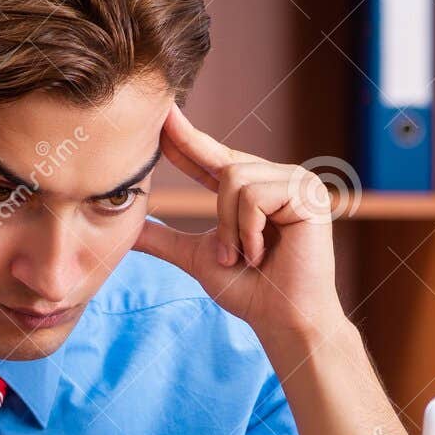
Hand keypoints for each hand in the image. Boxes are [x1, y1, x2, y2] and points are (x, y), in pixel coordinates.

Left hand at [134, 105, 344, 344]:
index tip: (160, 114)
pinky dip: (250, 232)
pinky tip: (266, 253)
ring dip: (233, 230)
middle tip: (235, 257)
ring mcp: (297, 182)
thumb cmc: (248, 291)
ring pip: (236, 180)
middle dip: (220, 219)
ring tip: (250, 256)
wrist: (282, 320)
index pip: (213, 156)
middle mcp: (278, 176)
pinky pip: (254, 197)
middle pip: (224, 167)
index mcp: (254, 187)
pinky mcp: (309, 193)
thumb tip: (126, 231)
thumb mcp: (197, 257)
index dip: (186, 138)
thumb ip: (163, 238)